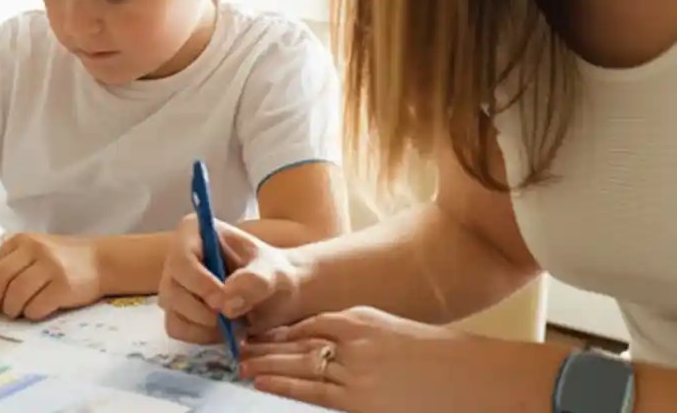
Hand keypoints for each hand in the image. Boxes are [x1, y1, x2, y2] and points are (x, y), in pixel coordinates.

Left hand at [0, 233, 101, 320]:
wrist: (101, 261)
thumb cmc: (62, 260)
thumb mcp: (33, 253)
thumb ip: (9, 269)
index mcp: (22, 240)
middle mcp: (35, 249)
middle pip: (1, 279)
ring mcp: (51, 266)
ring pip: (16, 294)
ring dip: (12, 309)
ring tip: (18, 312)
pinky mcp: (64, 285)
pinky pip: (36, 307)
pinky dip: (31, 314)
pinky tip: (36, 311)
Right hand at [158, 214, 301, 343]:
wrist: (280, 292)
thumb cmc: (275, 273)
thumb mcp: (275, 272)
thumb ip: (255, 281)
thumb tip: (226, 301)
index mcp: (195, 232)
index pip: (181, 260)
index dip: (200, 284)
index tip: (225, 302)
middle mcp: (177, 257)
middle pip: (173, 290)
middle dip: (204, 311)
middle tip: (235, 320)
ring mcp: (174, 285)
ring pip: (173, 313)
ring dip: (204, 327)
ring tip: (236, 325)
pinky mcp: (177, 310)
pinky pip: (177, 329)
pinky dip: (201, 336)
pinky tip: (225, 331)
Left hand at [241, 307, 514, 412]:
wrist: (478, 378)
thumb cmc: (444, 360)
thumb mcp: (396, 334)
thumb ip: (364, 337)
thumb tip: (333, 348)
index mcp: (363, 319)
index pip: (310, 323)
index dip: (282, 331)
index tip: (261, 334)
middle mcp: (354, 340)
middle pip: (298, 342)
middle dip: (267, 347)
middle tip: (240, 348)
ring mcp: (357, 371)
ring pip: (300, 365)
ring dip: (268, 366)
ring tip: (243, 365)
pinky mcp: (362, 400)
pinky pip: (316, 393)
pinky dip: (286, 387)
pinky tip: (264, 383)